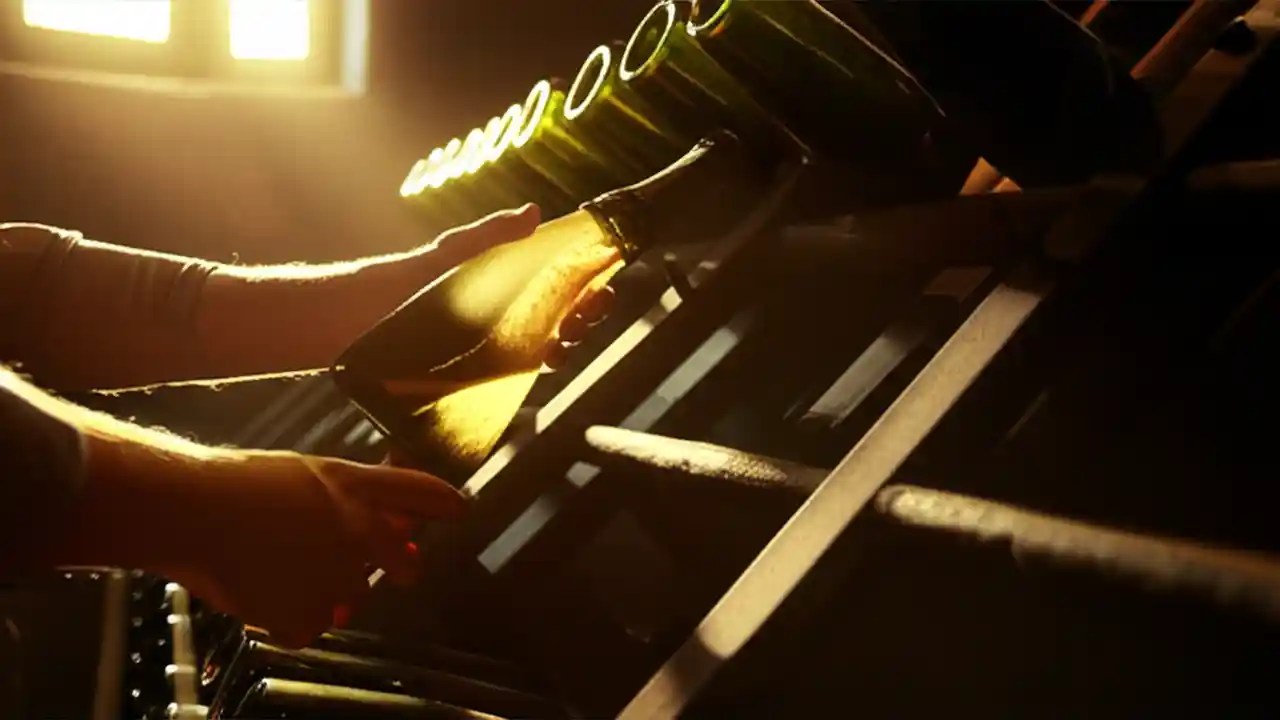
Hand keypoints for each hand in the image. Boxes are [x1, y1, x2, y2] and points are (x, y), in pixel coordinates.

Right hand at [66, 432, 467, 647]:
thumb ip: (351, 494)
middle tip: (386, 568)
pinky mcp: (307, 613)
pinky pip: (313, 626)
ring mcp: (336, 576)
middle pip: (407, 563)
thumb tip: (387, 513)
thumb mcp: (305, 474)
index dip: (444, 503)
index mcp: (355, 489)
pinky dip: (291, 618)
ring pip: (353, 598)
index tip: (459, 510)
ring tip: (284, 567)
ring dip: (331, 591)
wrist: (192, 511)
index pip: (421, 492)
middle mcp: (357, 533)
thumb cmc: (238, 484)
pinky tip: (267, 594)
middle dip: (400, 566)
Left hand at [414, 203, 616, 370]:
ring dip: (573, 339)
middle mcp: (514, 318)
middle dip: (589, 313)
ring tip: (573, 331)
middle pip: (567, 318)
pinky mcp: (490, 371)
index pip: (562, 286)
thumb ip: (493, 235)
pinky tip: (551, 355)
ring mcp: (504, 346)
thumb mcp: (457, 251)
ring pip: (554, 346)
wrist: (372, 315)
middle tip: (593, 307)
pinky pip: (527, 370)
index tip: (600, 282)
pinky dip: (546, 363)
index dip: (587, 285)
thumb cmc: (415, 278)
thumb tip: (533, 212)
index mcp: (513, 286)